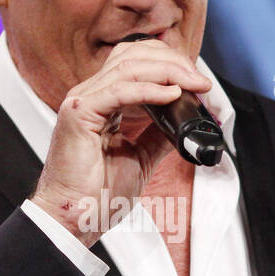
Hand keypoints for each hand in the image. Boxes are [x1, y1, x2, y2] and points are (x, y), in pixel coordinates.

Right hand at [30, 41, 210, 244]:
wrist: (74, 219)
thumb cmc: (97, 194)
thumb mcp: (140, 158)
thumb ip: (158, 134)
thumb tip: (183, 120)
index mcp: (101, 101)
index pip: (135, 62)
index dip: (168, 64)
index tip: (198, 82)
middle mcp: (90, 95)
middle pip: (133, 56)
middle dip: (172, 62)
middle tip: (200, 81)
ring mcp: (82, 101)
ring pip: (128, 67)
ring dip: (167, 72)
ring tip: (193, 85)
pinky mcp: (79, 113)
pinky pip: (120, 91)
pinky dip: (149, 90)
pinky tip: (172, 95)